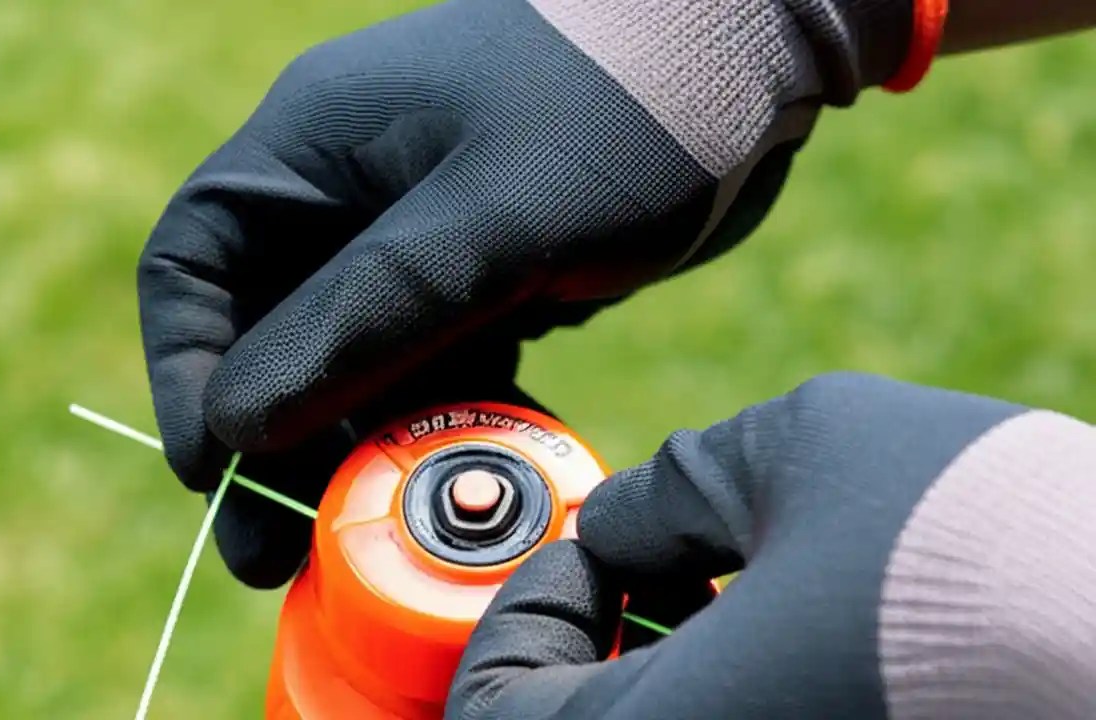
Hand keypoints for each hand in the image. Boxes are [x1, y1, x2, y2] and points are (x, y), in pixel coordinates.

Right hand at [137, 0, 912, 587]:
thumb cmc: (621, 103)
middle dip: (267, 438)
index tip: (213, 470)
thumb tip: (238, 423)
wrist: (749, 59)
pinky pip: (430, 363)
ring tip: (367, 527)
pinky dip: (433, 420)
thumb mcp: (491, 219)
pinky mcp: (485, 273)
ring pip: (350, 360)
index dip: (186, 371)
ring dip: (352, 442)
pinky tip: (457, 470)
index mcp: (314, 145)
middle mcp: (350, 191)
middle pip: (264, 328)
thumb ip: (367, 316)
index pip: (193, 263)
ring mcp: (420, 235)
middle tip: (274, 547)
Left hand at [446, 372, 1092, 718]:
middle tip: (629, 571)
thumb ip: (667, 489)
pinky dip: (719, 697)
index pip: (494, 709)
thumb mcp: (797, 454)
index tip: (585, 544)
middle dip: (578, 647)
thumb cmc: (982, 545)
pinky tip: (779, 630)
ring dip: (647, 672)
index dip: (523, 606)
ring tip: (710, 584)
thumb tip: (614, 522)